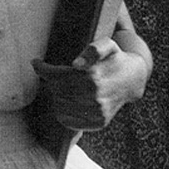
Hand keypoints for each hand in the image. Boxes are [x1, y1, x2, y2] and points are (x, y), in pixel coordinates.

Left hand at [32, 38, 147, 130]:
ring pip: (59, 106)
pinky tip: (68, 101)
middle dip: (52, 81)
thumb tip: (76, 64)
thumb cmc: (114, 59)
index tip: (36, 63)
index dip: (42, 68)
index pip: (55, 75)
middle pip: (56, 90)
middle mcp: (95, 96)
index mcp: (93, 76)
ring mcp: (97, 112)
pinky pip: (67, 121)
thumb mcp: (108, 45)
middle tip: (55, 76)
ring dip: (57, 96)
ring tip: (63, 87)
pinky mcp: (98, 123)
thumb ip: (93, 49)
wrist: (132, 80)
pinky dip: (62, 111)